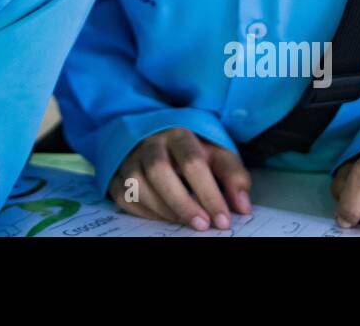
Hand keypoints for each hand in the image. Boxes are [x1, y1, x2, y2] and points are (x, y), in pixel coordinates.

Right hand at [110, 127, 251, 230]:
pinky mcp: (117, 174)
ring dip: (163, 210)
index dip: (209, 193)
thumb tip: (243, 207)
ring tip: (185, 224)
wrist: (158, 139)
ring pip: (137, 184)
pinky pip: (124, 196)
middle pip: (159, 170)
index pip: (192, 161)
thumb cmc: (193, 151)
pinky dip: (144, 212)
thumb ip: (234, 177)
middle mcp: (150, 143)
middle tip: (202, 226)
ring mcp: (130, 158)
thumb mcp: (218, 156)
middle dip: (182, 203)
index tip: (223, 220)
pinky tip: (164, 218)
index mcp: (178, 133)